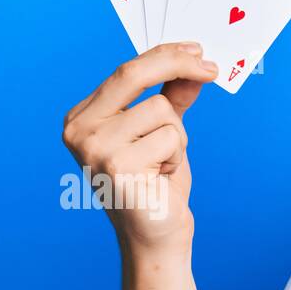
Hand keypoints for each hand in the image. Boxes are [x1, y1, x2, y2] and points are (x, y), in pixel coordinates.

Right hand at [62, 42, 218, 253]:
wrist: (157, 238)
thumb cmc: (157, 188)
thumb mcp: (165, 135)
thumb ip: (173, 100)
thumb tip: (194, 67)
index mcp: (82, 118)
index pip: (125, 72)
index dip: (164, 56)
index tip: (197, 51)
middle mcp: (80, 129)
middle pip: (133, 75)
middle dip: (176, 65)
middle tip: (210, 68)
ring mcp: (94, 148)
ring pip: (161, 112)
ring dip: (177, 139)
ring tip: (163, 166)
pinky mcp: (116, 166)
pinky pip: (169, 138)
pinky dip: (176, 158)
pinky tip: (161, 179)